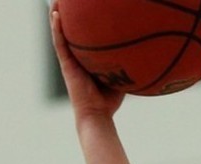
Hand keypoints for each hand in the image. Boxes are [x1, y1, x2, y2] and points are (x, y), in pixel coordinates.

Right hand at [49, 0, 124, 119]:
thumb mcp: (121, 77)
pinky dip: (57, 28)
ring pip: (61, 33)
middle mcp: (76, 58)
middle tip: (68, 0)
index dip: (83, 23)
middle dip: (69, 15)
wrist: (97, 114)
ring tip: (57, 0)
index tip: (86, 8)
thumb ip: (127, 63)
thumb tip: (144, 51)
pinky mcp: (65, 65)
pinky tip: (56, 14)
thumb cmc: (110, 100)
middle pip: (71, 32)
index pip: (84, 38)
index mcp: (87, 60)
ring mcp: (69, 60)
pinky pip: (59, 43)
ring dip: (58, 16)